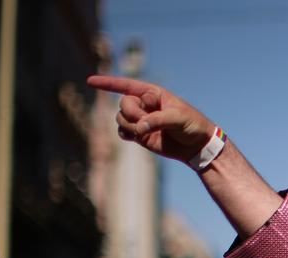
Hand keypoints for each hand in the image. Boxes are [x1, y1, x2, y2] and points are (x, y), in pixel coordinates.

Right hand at [87, 75, 215, 164]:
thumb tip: (139, 128)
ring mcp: (141, 120)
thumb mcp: (179, 118)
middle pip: (123, 104)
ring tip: (147, 132)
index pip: (127, 85)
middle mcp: (145, 105)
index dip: (108, 83)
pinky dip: (125, 133)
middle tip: (148, 122)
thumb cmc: (193, 125)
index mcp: (153, 94)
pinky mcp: (140, 134)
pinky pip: (123, 131)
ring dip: (130, 126)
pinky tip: (135, 137)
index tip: (90, 81)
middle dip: (132, 114)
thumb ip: (158, 120)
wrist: (197, 146)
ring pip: (121, 119)